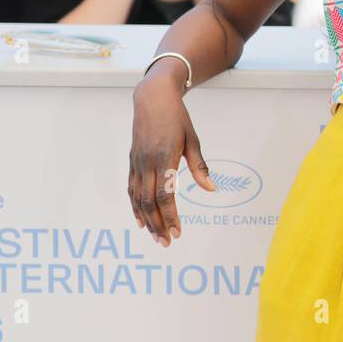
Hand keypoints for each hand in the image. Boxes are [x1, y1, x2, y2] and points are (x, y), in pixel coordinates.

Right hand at [129, 74, 216, 246]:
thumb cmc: (177, 118)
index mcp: (165, 158)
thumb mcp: (192, 139)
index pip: (166, 196)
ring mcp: (137, 163)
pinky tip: (140, 219)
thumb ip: (199, 166)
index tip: (178, 232)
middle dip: (158, 225)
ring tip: (154, 236)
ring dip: (145, 220)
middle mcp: (147, 163)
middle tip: (166, 243)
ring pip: (137, 198)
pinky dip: (134, 206)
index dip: (171, 217)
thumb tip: (211, 189)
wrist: (153, 98)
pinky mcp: (132, 161)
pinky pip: (131, 188)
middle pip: (149, 202)